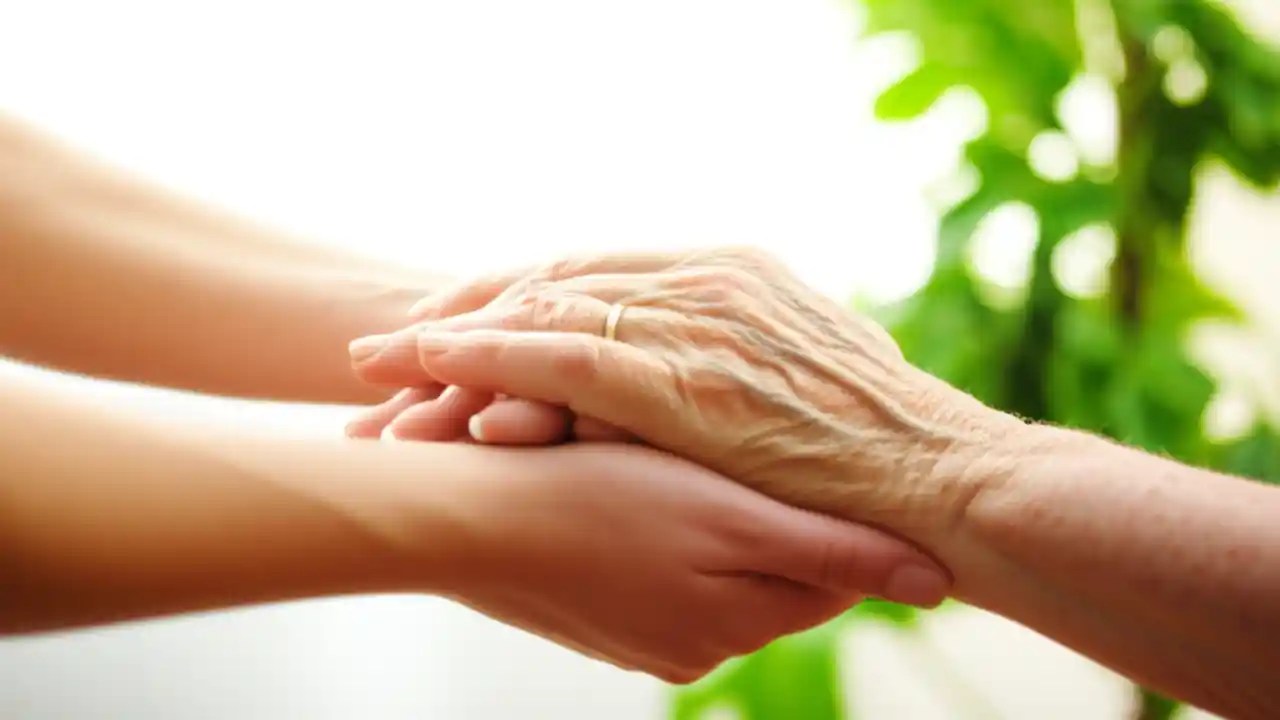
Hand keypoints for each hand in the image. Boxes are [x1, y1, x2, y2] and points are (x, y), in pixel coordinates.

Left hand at [349, 247, 1024, 544]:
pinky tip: (429, 365)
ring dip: (457, 332)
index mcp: (731, 269)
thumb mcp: (805, 374)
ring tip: (383, 357)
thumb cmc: (879, 445)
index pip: (599, 268)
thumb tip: (709, 365)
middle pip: (557, 274)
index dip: (523, 292)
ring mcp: (693, 321)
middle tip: (398, 336)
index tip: (464, 319)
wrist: (939, 476)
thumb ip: (743, 354)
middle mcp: (705, 278)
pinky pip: (561, 353)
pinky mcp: (682, 376)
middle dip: (470, 304)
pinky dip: (490, 354)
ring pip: (546, 306)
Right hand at [437, 443, 950, 682]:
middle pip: (774, 570)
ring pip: (712, 564)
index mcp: (740, 623)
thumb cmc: (592, 500)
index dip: (833, 508)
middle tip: (743, 439)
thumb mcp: (724, 515)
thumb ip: (832, 550)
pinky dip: (656, 529)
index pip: (833, 573)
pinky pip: (656, 570)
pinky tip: (626, 488)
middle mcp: (699, 647)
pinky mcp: (600, 619)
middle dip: (765, 506)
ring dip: (706, 512)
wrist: (456, 518)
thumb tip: (936, 582)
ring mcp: (643, 638)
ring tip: (674, 454)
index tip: (828, 453)